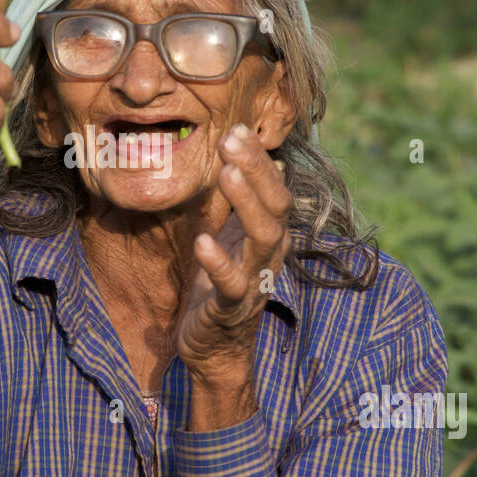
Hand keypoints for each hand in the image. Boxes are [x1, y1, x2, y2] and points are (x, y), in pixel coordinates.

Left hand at [176, 123, 291, 378]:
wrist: (216, 349)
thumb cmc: (221, 287)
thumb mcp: (232, 239)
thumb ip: (243, 203)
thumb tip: (260, 157)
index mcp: (269, 236)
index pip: (274, 189)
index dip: (258, 159)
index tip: (238, 127)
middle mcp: (269, 255)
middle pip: (275, 206)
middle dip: (255, 170)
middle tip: (232, 139)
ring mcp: (254, 281)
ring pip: (262, 237)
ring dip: (245, 202)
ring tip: (225, 173)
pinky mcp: (232, 308)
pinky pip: (231, 284)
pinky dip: (218, 263)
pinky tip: (202, 241)